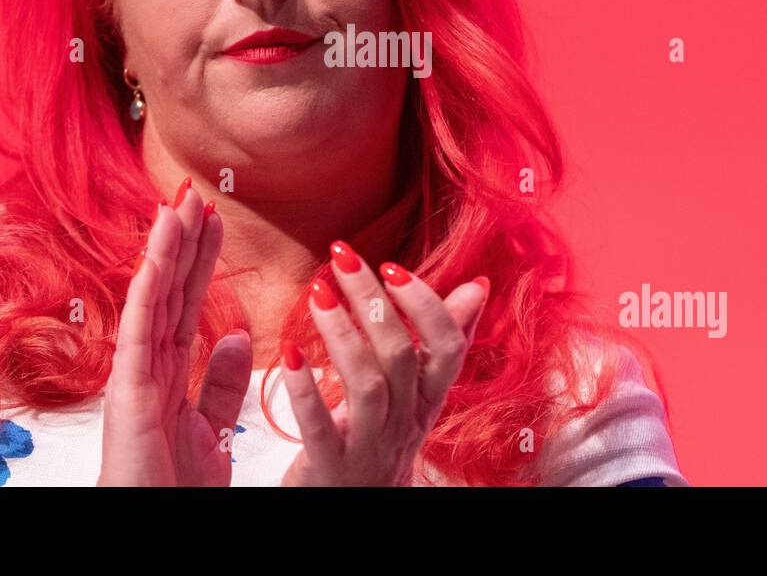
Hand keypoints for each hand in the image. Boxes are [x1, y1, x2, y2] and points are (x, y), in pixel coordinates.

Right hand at [97, 181, 252, 485]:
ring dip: (163, 250)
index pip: (187, 301)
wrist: (155, 525)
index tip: (212, 219)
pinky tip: (153, 259)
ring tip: (176, 205)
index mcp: (168, 371)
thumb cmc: (172, 491)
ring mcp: (135, 376)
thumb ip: (219, 383)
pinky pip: (136, 333)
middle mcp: (148, 366)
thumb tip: (232, 337)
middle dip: (180, 241)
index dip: (199, 259)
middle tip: (192, 193)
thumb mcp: (213, 430)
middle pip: (168, 289)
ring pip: (151, 299)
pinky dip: (144, 293)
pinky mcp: (128, 394)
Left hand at [278, 240, 488, 485]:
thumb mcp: (419, 393)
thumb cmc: (383, 438)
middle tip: (343, 257)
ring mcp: (370, 446)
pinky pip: (319, 426)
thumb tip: (477, 285)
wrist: (356, 508)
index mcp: (428, 399)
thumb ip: (443, 339)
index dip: (426, 305)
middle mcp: (405, 422)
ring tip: (317, 292)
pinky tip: (288, 354)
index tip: (392, 267)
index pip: (447, 347)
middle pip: (401, 356)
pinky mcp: (332, 467)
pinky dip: (304, 388)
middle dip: (373, 301)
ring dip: (341, 332)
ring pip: (366, 385)